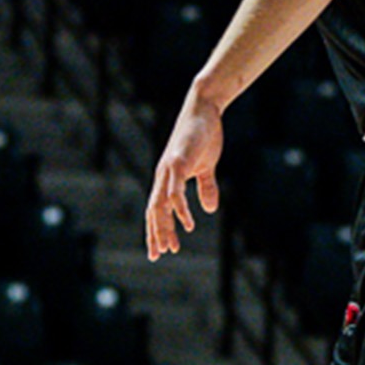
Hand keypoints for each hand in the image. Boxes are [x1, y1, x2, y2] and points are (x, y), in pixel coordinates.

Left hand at [145, 90, 223, 260]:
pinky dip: (179, 209)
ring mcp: (168, 170)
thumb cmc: (204, 135)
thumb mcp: (207, 166)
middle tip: (159, 255)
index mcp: (167, 178)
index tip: (161, 250)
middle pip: (154, 211)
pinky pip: (175, 191)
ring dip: (164, 227)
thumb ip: (206, 187)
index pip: (157, 209)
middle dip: (156, 234)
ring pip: (160, 205)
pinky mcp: (177, 162)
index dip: (158, 230)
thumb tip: (210, 208)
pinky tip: (187, 222)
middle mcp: (163, 176)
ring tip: (171, 245)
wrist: (204, 109)